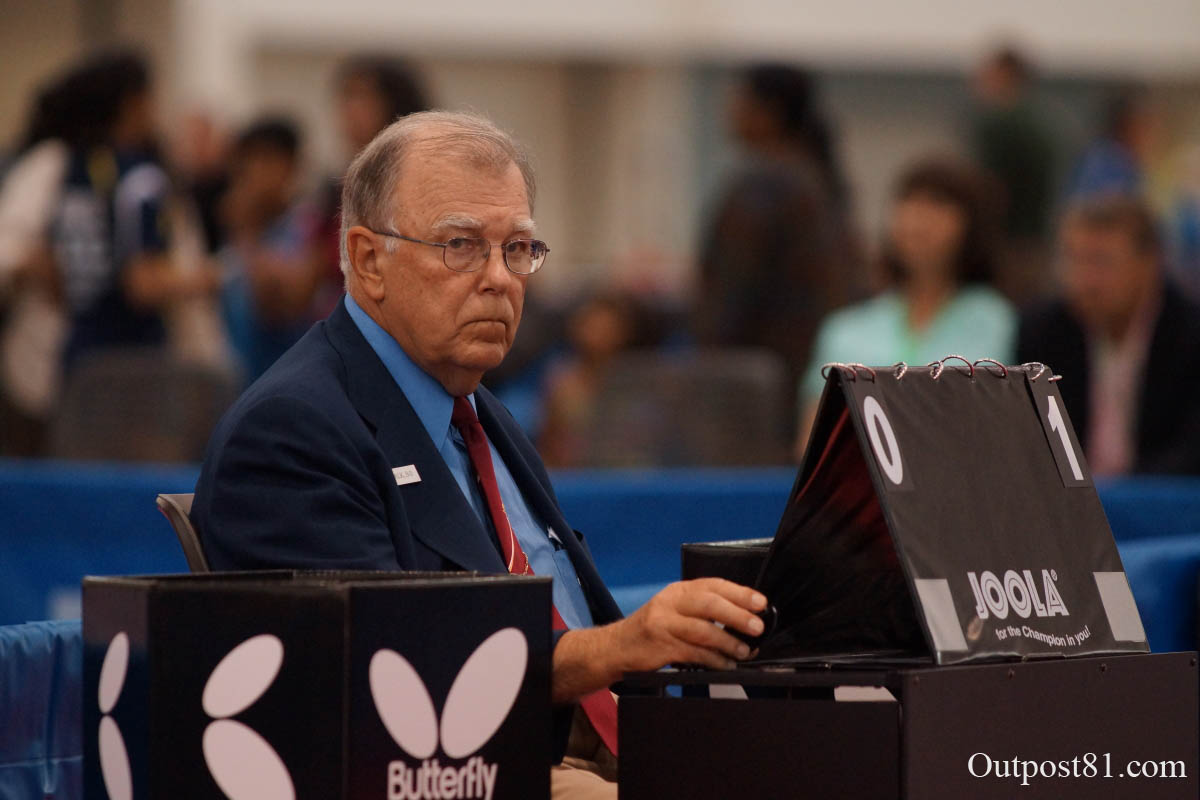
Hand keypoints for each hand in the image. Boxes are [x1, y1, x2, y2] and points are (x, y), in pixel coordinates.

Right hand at [613, 578, 767, 671]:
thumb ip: (704, 611)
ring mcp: (664, 623)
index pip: (714, 585)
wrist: (619, 646)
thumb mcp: (676, 610)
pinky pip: (694, 653)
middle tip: (757, 628)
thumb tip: (744, 620)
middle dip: (737, 616)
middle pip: (709, 604)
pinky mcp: (661, 646)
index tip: (760, 603)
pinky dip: (714, 660)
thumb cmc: (655, 628)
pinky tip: (725, 664)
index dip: (740, 593)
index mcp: (679, 591)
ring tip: (744, 651)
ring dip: (728, 643)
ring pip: (702, 630)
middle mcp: (670, 602)